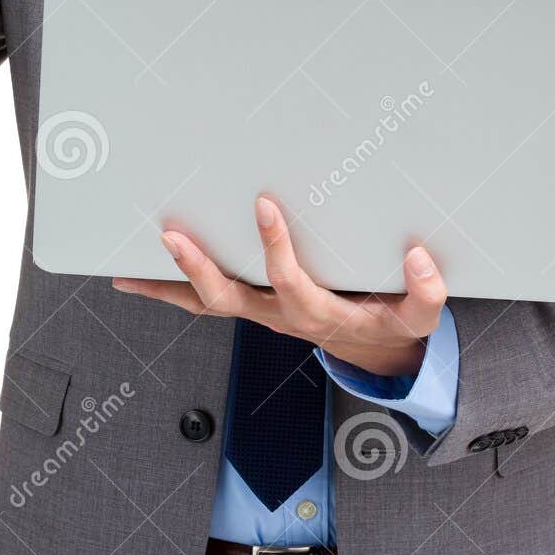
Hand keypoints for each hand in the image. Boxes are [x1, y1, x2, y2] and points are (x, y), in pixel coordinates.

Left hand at [111, 193, 446, 379]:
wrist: (372, 350)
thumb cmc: (391, 323)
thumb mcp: (419, 318)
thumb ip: (425, 293)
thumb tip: (418, 257)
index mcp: (318, 313)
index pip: (290, 281)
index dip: (275, 247)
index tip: (263, 204)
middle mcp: (278, 316)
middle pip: (228, 298)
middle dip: (199, 268)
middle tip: (173, 235)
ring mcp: (258, 313)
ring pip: (204, 303)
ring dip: (168, 283)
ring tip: (129, 265)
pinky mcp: (248, 306)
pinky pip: (199, 302)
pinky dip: (165, 291)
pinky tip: (131, 275)